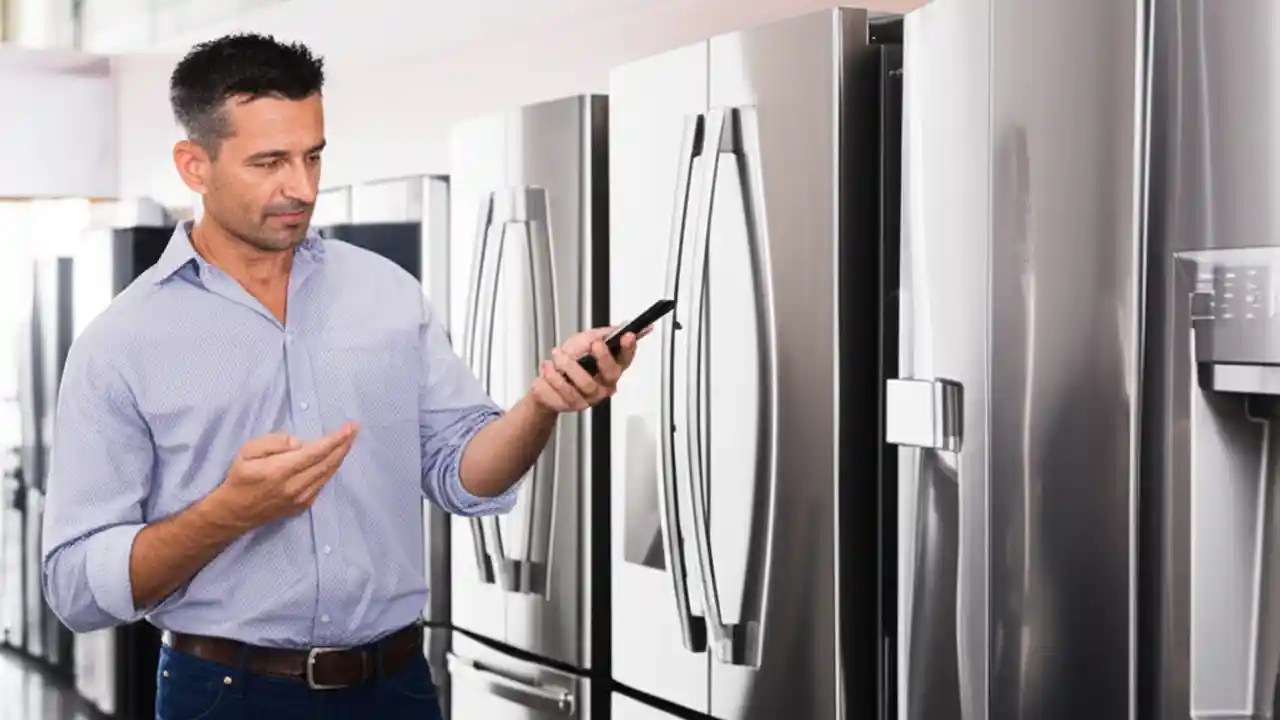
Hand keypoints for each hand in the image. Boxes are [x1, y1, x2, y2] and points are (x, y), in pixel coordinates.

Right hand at [205, 423, 358, 531]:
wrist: (234, 512)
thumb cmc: (239, 477)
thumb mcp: (246, 452)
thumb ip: (272, 442)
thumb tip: (298, 442)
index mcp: (280, 471)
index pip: (315, 452)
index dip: (335, 439)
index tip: (349, 427)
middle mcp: (295, 487)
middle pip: (327, 463)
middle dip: (344, 445)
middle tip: (354, 430)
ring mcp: (301, 499)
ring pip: (327, 474)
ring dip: (340, 456)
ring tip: (348, 441)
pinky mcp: (302, 505)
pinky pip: (322, 484)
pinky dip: (330, 469)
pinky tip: (333, 459)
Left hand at [529, 325, 649, 412]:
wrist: (546, 380)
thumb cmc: (569, 361)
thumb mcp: (585, 340)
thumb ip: (603, 334)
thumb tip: (623, 326)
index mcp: (611, 367)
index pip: (626, 359)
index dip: (629, 348)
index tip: (628, 336)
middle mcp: (604, 385)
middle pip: (611, 374)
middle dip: (604, 357)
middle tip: (594, 344)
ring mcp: (589, 397)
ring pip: (585, 384)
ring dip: (568, 364)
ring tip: (557, 354)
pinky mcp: (572, 405)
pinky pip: (564, 391)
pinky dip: (552, 375)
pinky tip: (549, 368)